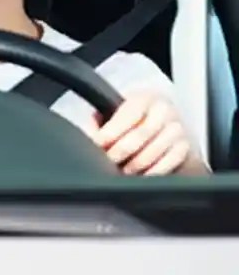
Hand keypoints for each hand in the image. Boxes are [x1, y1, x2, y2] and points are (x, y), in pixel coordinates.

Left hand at [87, 92, 206, 175]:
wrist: (164, 127)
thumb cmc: (134, 119)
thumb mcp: (117, 112)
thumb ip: (101, 120)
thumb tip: (89, 133)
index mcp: (144, 98)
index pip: (128, 114)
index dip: (110, 132)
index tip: (98, 144)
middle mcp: (164, 110)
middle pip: (140, 135)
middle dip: (119, 152)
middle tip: (106, 162)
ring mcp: (178, 129)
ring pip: (153, 152)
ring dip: (133, 166)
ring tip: (119, 171)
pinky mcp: (185, 148)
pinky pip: (167, 164)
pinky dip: (150, 173)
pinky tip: (138, 176)